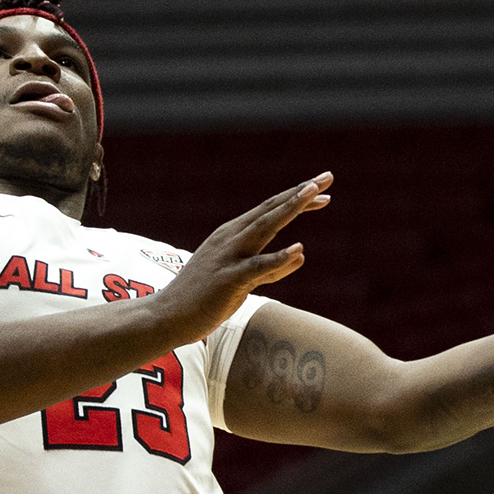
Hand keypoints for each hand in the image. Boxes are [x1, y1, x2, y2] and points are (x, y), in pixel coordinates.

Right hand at [153, 173, 332, 342]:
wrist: (167, 317)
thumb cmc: (203, 299)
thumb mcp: (241, 279)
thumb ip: (271, 269)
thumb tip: (301, 256)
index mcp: (232, 236)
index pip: (269, 211)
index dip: (296, 198)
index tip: (322, 188)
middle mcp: (230, 239)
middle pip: (270, 210)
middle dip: (300, 193)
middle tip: (327, 176)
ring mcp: (228, 257)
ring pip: (265, 228)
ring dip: (290, 208)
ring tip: (315, 193)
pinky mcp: (228, 280)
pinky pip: (257, 267)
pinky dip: (278, 257)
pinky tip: (298, 249)